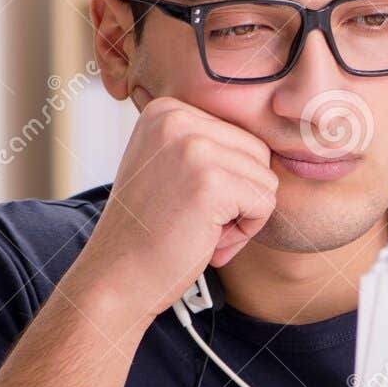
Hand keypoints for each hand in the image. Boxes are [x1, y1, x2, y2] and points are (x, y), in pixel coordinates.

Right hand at [68, 87, 277, 327]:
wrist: (116, 277)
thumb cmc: (147, 230)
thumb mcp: (167, 166)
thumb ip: (204, 142)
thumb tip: (271, 138)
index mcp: (165, 108)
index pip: (238, 134)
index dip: (226, 178)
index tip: (186, 202)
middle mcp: (176, 118)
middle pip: (257, 152)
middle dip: (239, 195)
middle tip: (197, 222)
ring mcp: (192, 148)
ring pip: (264, 177)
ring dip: (243, 215)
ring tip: (199, 230)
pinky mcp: (210, 183)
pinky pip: (264, 202)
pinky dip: (246, 231)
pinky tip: (208, 241)